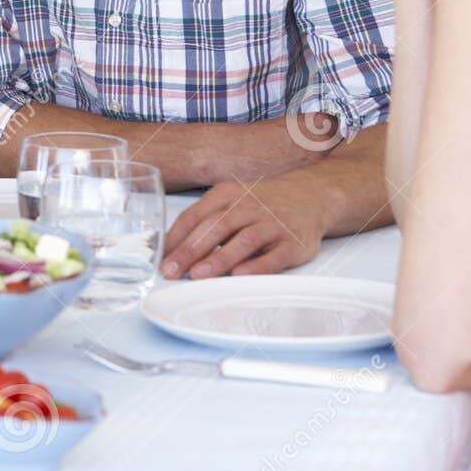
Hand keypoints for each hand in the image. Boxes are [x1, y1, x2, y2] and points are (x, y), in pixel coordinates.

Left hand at [161, 178, 335, 279]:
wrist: (311, 196)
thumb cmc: (261, 204)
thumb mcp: (230, 201)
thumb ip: (205, 221)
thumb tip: (171, 250)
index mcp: (227, 195)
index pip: (196, 216)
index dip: (176, 238)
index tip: (160, 258)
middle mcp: (249, 207)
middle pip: (215, 227)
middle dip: (190, 250)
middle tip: (171, 271)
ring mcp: (272, 224)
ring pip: (243, 240)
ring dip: (219, 258)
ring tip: (198, 275)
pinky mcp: (293, 243)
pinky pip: (273, 255)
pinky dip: (256, 265)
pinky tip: (239, 275)